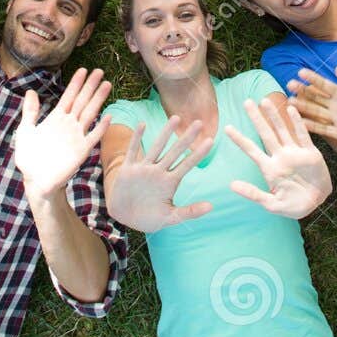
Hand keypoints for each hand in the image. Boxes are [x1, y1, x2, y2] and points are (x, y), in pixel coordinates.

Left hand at [13, 68, 111, 202]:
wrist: (35, 180)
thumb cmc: (30, 157)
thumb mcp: (25, 131)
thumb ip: (30, 112)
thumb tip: (31, 91)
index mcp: (56, 118)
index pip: (68, 97)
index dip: (76, 84)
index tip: (83, 70)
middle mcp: (68, 124)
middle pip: (82, 101)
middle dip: (90, 86)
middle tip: (100, 71)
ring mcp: (76, 136)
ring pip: (89, 114)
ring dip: (98, 100)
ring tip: (107, 85)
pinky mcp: (81, 151)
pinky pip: (93, 137)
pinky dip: (100, 127)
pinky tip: (108, 116)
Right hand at [106, 117, 212, 232]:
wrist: (125, 218)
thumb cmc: (149, 218)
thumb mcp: (171, 217)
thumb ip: (190, 212)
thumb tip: (211, 207)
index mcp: (170, 182)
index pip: (187, 164)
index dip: (198, 153)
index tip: (210, 141)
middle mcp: (159, 172)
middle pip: (175, 151)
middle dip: (187, 138)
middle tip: (199, 122)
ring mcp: (144, 169)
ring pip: (157, 147)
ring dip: (165, 133)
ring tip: (176, 118)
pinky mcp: (128, 170)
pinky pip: (133, 151)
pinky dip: (137, 138)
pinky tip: (142, 125)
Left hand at [223, 97, 331, 218]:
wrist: (316, 205)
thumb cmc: (292, 205)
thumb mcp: (271, 204)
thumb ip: (253, 194)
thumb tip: (231, 185)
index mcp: (269, 168)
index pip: (251, 150)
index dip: (240, 139)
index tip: (227, 127)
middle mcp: (280, 156)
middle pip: (266, 134)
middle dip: (256, 119)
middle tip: (246, 102)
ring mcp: (295, 153)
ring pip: (282, 130)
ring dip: (274, 116)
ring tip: (265, 100)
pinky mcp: (310, 154)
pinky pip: (303, 135)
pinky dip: (297, 123)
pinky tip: (291, 109)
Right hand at [287, 67, 336, 153]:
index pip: (324, 84)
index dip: (313, 78)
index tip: (300, 71)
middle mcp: (335, 105)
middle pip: (315, 97)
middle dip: (302, 91)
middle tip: (289, 84)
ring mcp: (335, 119)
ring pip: (315, 112)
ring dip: (303, 107)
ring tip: (290, 102)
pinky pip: (323, 129)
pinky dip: (311, 126)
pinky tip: (300, 121)